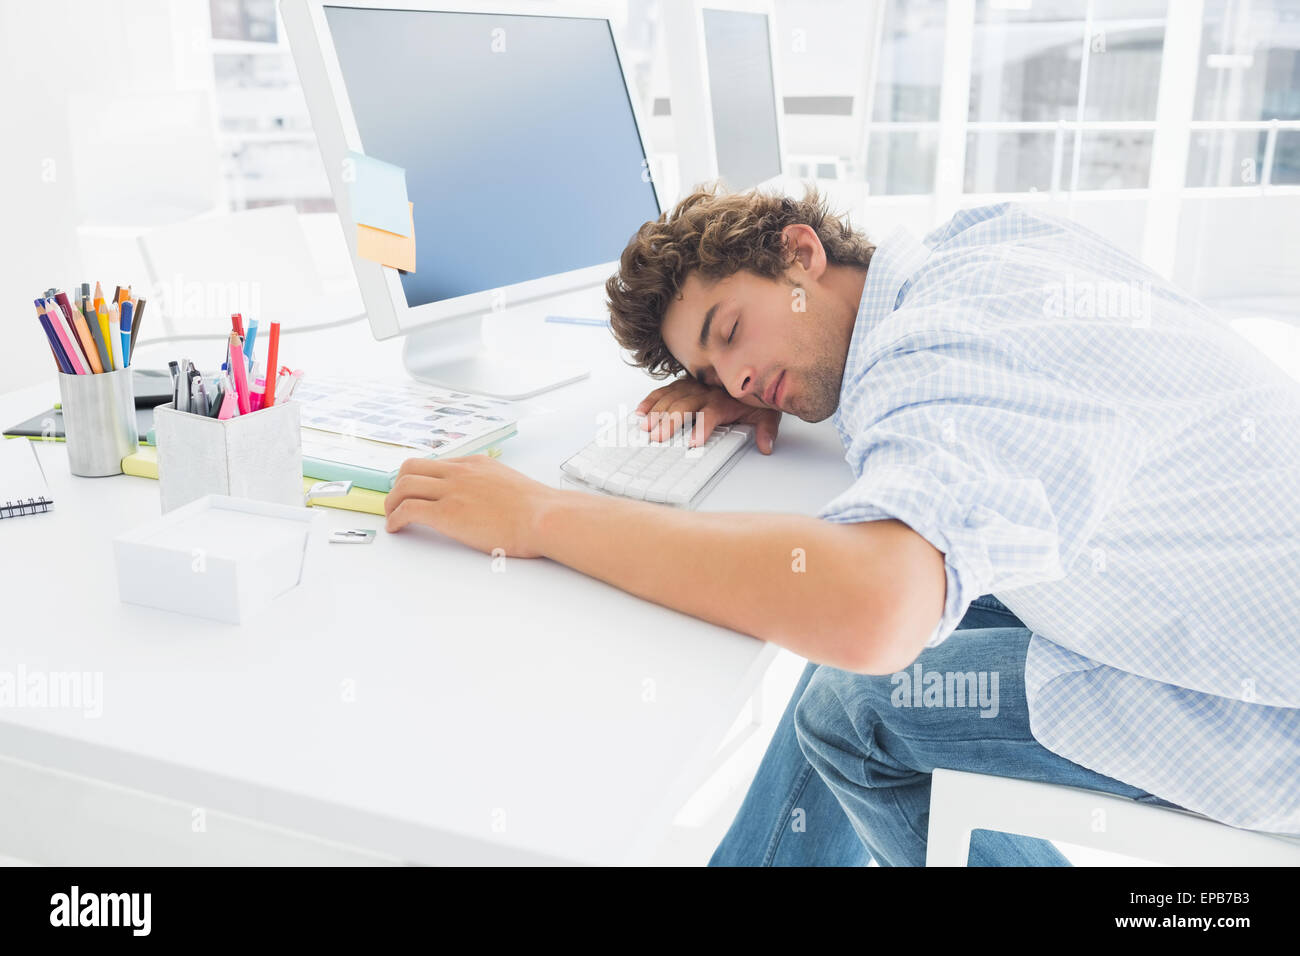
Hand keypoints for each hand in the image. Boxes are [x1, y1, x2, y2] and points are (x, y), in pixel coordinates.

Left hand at [383, 455, 556, 556]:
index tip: (417, 490)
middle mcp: (460, 472)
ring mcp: (451, 491)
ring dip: (391, 502)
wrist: (543, 517)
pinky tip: (395, 528)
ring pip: (404, 486)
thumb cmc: (538, 510)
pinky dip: (395, 518)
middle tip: (397, 500)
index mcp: (477, 464)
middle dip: (399, 484)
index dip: (421, 477)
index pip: (437, 463)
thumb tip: (492, 501)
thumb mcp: (512, 485)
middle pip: (411, 467)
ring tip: (391, 516)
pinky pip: (408, 510)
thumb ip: (494, 487)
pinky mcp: (446, 513)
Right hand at [636, 378, 780, 453]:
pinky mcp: (682, 384)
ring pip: (671, 398)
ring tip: (646, 428)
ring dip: (657, 413)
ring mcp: (691, 387)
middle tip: (659, 438)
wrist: (749, 370)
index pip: (711, 413)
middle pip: (685, 406)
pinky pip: (664, 391)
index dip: (702, 427)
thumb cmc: (752, 397)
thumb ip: (766, 429)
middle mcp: (705, 392)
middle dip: (671, 422)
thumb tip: (766, 446)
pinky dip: (651, 401)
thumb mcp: (766, 412)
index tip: (694, 442)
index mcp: (723, 401)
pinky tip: (641, 413)